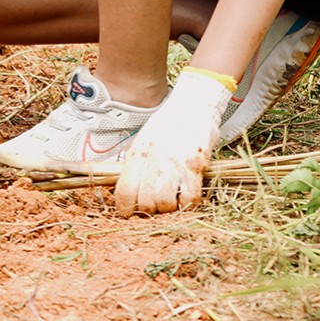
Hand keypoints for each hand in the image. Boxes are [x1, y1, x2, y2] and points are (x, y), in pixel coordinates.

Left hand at [114, 69, 227, 215]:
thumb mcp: (142, 141)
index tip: (129, 213)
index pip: (124, 192)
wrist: (191, 107)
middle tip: (154, 207)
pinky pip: (190, 198)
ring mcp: (173, 165)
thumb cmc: (166, 125)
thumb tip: (128, 188)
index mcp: (136, 155)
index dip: (125, 208)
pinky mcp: (194, 167)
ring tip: (171, 201)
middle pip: (144, 203)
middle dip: (148, 210)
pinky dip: (188, 204)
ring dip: (168, 208)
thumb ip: (136, 163)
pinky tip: (187, 197)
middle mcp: (152, 162)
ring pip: (165, 204)